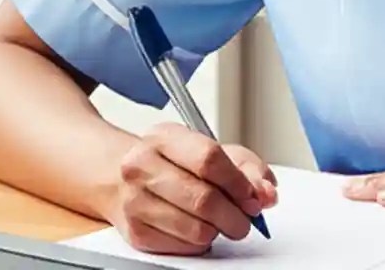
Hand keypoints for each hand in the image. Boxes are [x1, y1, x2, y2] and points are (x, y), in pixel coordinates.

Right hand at [106, 123, 278, 254]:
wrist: (118, 177)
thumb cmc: (171, 162)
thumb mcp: (210, 150)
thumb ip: (246, 168)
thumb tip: (266, 193)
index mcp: (165, 137)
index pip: (209, 159)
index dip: (239, 183)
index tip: (253, 197)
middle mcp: (143, 166)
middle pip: (204, 199)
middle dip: (235, 215)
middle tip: (245, 219)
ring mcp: (134, 200)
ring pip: (196, 229)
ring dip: (219, 231)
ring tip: (221, 223)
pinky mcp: (135, 232)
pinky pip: (182, 247)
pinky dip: (199, 243)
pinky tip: (197, 229)